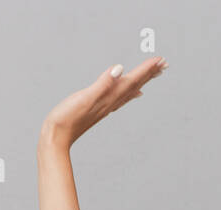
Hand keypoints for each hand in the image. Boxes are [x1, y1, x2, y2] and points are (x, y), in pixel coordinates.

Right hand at [40, 57, 167, 147]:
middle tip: (164, 63)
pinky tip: (134, 92)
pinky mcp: (99, 108)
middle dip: (150, 73)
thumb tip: (120, 69)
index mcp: (109, 97)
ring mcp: (106, 106)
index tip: (161, 60)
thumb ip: (103, 83)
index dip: (147, 69)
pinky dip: (130, 93)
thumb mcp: (84, 97)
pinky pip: (121, 98)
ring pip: (130, 91)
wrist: (56, 137)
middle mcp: (111, 102)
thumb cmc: (67, 118)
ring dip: (142, 81)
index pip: (132, 80)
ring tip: (154, 74)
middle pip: (135, 85)